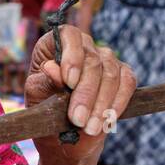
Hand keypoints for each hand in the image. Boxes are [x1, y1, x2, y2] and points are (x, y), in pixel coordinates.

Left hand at [26, 26, 135, 156]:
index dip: (71, 57)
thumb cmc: (45, 106)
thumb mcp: (38, 95)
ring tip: (90, 128)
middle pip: (92, 62)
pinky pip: (127, 83)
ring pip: (110, 74)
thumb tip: (51, 68)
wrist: (63, 129)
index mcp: (57, 43)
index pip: (69, 36)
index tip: (69, 82)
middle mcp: (85, 45)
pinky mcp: (123, 73)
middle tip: (77, 119)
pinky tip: (108, 120)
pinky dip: (118, 103)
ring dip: (101, 105)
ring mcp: (106, 58)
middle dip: (85, 94)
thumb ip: (45, 81)